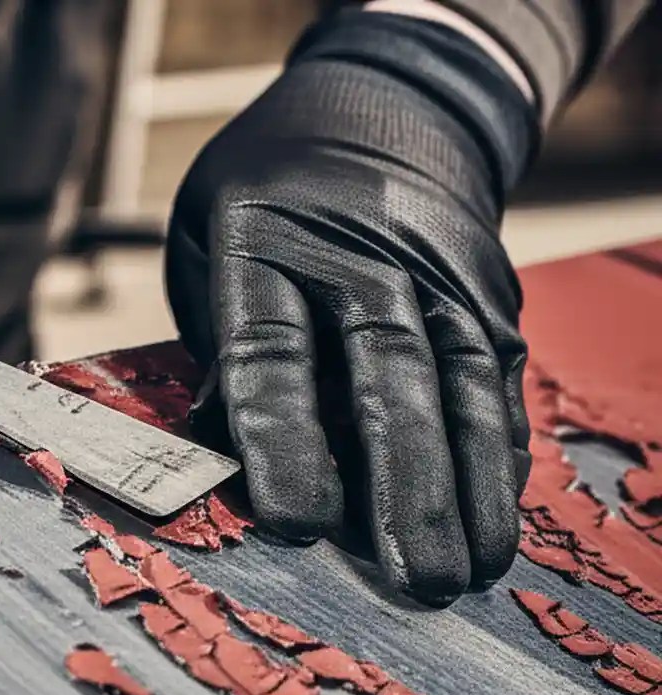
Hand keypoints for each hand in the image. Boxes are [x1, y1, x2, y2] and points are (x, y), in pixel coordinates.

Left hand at [166, 12, 534, 604]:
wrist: (377, 110)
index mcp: (261, 236)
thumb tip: (235, 461)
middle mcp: (358, 248)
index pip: (271, 348)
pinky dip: (497, 446)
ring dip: (468, 481)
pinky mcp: (485, 285)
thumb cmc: (264, 200)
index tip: (296, 521)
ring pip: (460, 378)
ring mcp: (435, 264)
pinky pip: (496, 372)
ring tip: (468, 566)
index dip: (284, 438)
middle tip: (412, 575)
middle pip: (385, 369)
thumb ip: (219, 348)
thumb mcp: (206, 249)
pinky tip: (494, 507)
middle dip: (402, 479)